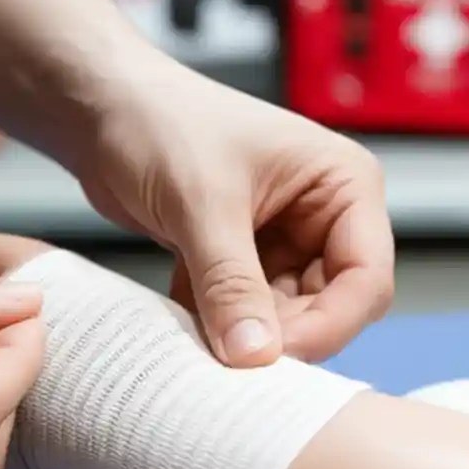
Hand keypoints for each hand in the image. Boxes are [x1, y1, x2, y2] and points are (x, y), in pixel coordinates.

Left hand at [78, 67, 394, 366]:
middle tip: (233, 361)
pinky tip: (186, 327)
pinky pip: (249, 315)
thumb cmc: (160, 121)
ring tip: (203, 342)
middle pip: (333, 306)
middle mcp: (326, 215)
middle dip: (286, 335)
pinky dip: (220, 328)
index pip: (367, 277)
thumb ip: (231, 284)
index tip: (276, 357)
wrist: (100, 107)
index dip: (331, 324)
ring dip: (249, 337)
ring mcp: (287, 240)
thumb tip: (255, 357)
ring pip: (289, 318)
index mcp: (344, 184)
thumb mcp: (202, 204)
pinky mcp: (246, 260)